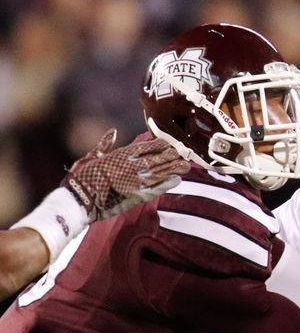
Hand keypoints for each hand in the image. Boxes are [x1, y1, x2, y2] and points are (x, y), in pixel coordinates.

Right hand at [61, 129, 189, 220]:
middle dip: (172, 156)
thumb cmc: (82, 178)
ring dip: (175, 169)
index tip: (170, 144)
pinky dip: (168, 183)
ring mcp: (137, 181)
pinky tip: (177, 180)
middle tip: (183, 155)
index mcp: (122, 154)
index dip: (161, 145)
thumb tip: (113, 132)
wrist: (79, 200)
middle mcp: (133, 166)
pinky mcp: (137, 196)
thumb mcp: (92, 156)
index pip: (148, 146)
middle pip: (159, 158)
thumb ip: (105, 144)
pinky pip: (157, 188)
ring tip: (186, 166)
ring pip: (161, 172)